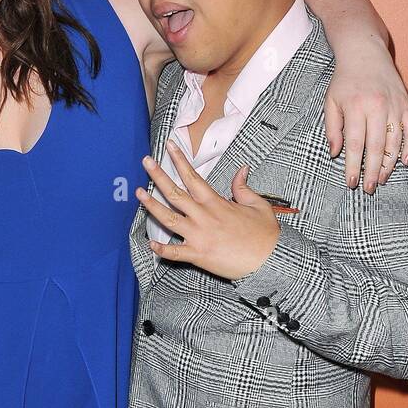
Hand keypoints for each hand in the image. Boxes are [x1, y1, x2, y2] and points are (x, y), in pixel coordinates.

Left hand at [135, 142, 288, 281]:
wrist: (269, 260)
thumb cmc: (264, 234)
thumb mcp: (258, 205)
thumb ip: (243, 187)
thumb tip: (242, 169)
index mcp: (216, 202)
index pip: (193, 177)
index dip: (179, 160)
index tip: (169, 147)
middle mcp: (204, 216)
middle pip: (175, 193)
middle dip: (158, 176)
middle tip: (145, 162)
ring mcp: (198, 236)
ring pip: (169, 219)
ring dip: (152, 206)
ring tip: (139, 194)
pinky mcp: (198, 255)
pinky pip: (175, 253)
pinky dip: (161, 250)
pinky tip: (150, 244)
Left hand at [324, 36, 407, 192]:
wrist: (365, 52)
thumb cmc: (344, 80)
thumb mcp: (330, 102)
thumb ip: (332, 128)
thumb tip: (335, 153)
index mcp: (356, 107)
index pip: (355, 144)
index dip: (354, 166)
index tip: (351, 183)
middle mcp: (377, 106)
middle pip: (377, 146)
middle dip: (373, 171)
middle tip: (369, 188)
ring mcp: (394, 105)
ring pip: (395, 140)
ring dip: (390, 163)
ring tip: (383, 179)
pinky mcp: (406, 103)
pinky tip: (404, 161)